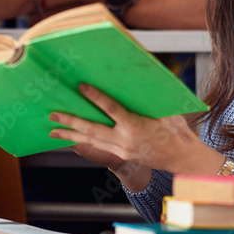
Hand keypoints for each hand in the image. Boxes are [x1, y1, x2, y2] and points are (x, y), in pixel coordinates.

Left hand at [48, 83, 205, 187]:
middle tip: (53, 114)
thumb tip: (136, 76)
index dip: (95, 97)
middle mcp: (125, 141)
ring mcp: (121, 151)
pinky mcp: (120, 156)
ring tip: (52, 129)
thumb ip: (148, 98)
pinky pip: (97, 148)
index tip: (81, 86)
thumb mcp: (165, 111)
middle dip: (71, 121)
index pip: (111, 109)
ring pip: (90, 141)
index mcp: (136, 126)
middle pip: (92, 129)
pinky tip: (69, 138)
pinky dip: (81, 142)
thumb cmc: (175, 129)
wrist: (181, 157)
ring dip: (70, 134)